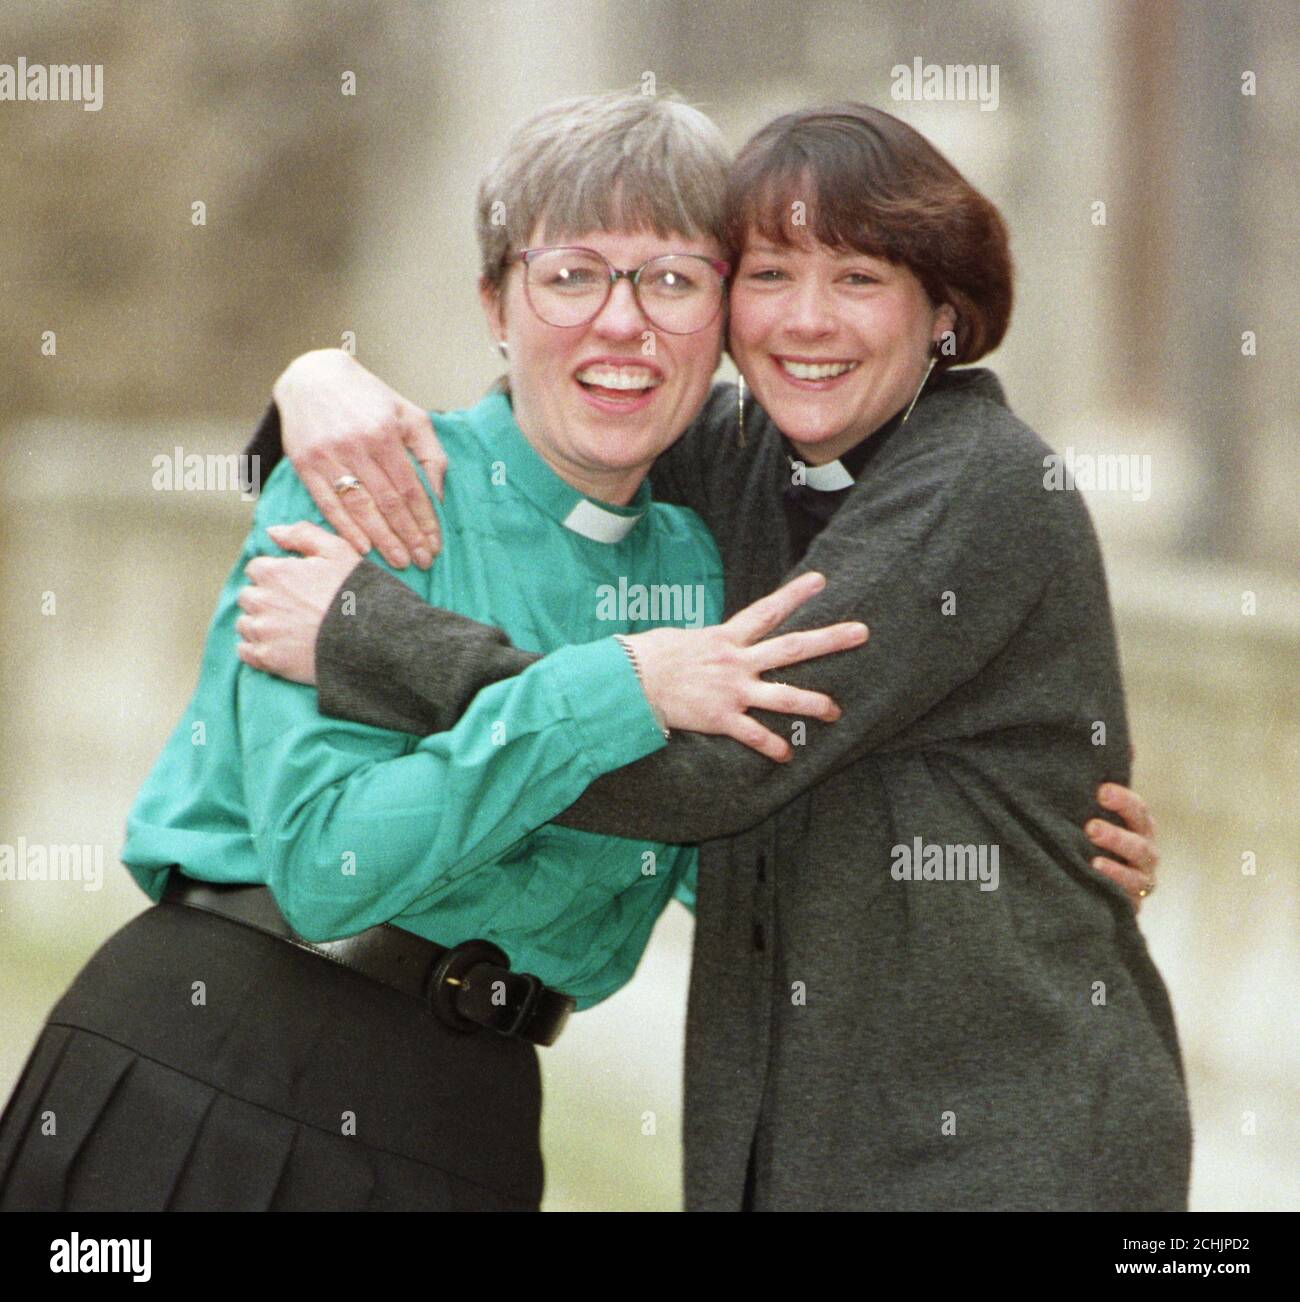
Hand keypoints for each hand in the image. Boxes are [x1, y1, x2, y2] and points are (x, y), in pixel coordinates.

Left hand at [235, 522, 363, 684]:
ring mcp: (263, 632)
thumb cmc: (355, 592)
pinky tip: (278, 646)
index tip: (292, 585)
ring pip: (245, 624)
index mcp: (274, 572)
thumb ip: (302, 534)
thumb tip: (271, 532)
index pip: (256, 568)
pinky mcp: (267, 658)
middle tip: (291, 608)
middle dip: (264, 599)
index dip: (275, 574)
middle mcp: (261, 601)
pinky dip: (256, 649)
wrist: (370, 638)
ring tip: (287, 629)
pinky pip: (245, 652)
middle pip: (248, 596)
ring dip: (260, 624)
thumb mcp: (338, 550)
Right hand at [272, 349, 447, 569]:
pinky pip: (327, 504)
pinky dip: (345, 529)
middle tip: (422, 561)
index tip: (435, 544)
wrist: (313, 377)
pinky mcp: (304, 464)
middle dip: (408, 537)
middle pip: (387, 503)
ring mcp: (328, 456)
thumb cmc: (369, 399)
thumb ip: (430, 454)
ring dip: (381, 540)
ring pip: (359, 508)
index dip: (425, 521)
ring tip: (398, 561)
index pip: (410, 489)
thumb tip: (438, 495)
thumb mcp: (409, 415)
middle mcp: (356, 446)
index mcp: (384, 434)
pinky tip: (362, 548)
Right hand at [623, 571, 868, 760]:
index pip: (767, 611)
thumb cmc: (649, 658)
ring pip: (784, 696)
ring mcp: (732, 690)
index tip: (821, 581)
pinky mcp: (721, 718)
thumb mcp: (683, 639)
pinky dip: (772, 747)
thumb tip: (711, 644)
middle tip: (862, 632)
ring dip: (813, 703)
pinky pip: (754, 735)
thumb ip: (708, 643)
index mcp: (726, 638)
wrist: (630, 681)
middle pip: (792, 648)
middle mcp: (736, 661)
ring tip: (835, 710)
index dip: (795, 595)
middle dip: (830, 640)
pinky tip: (786, 756)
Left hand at [1086, 781, 1158, 911]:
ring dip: (1116, 867)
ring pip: (1137, 874)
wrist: (1089, 882)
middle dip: (1118, 834)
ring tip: (1093, 861)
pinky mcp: (1128, 905)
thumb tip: (1119, 739)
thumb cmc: (1096, 836)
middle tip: (1090, 827)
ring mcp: (1139, 881)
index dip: (1123, 800)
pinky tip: (1095, 882)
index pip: (1138, 811)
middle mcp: (1144, 853)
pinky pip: (1126, 899)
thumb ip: (1106, 780)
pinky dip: (1113, 891)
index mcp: (1138, 827)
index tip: (1101, 790)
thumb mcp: (1098, 809)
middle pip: (1141, 842)